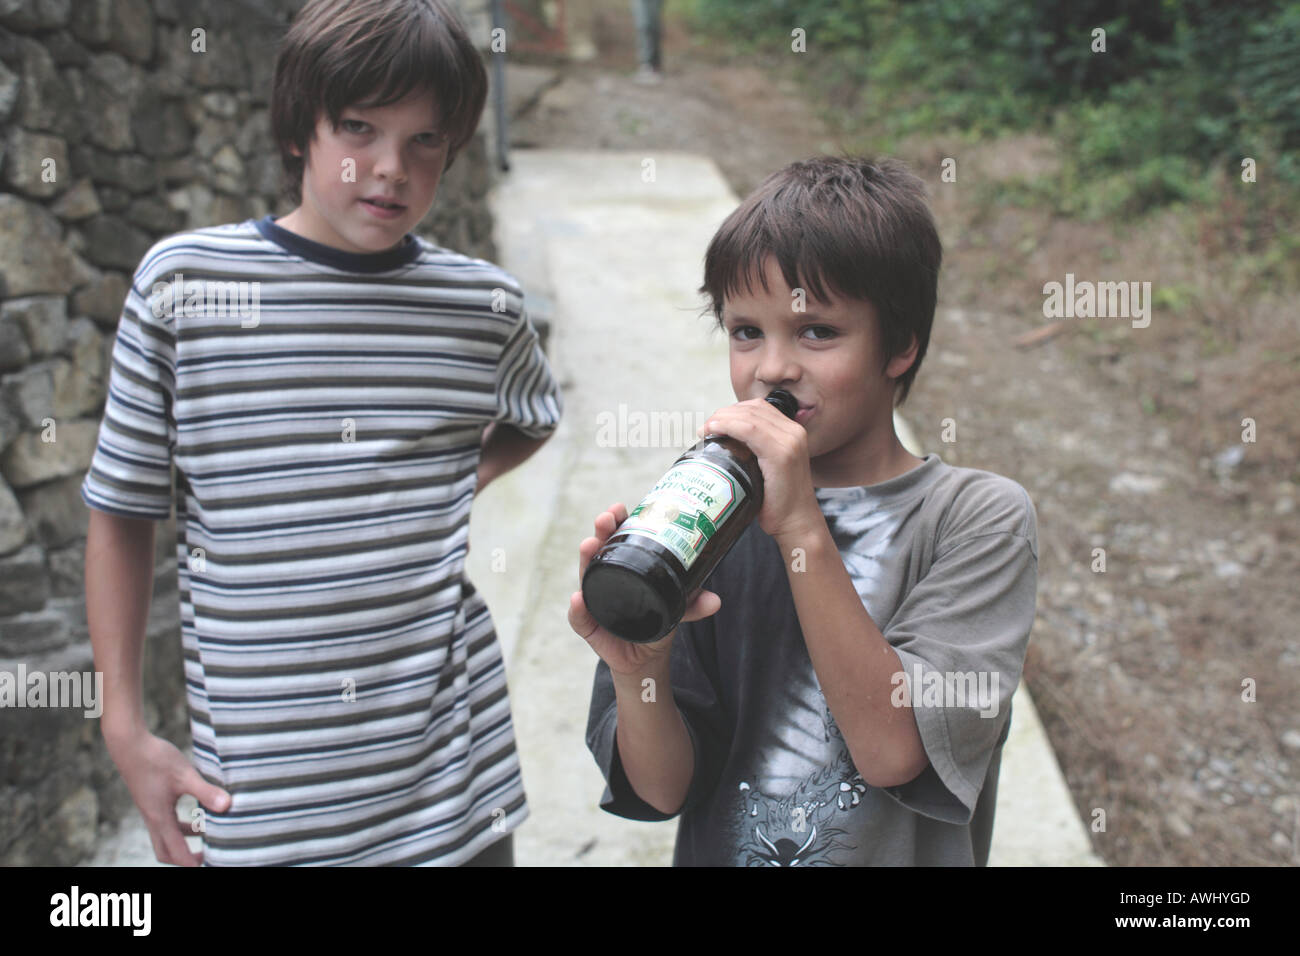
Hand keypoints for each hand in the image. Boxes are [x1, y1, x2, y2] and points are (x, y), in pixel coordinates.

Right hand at [102, 727, 231, 866]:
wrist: (129, 745)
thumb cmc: (156, 759)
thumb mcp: (185, 775)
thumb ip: (206, 791)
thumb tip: (228, 806)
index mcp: (160, 818)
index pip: (177, 852)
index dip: (193, 862)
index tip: (210, 864)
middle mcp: (153, 818)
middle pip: (166, 851)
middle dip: (185, 858)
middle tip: (208, 855)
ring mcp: (150, 810)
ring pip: (166, 836)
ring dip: (185, 839)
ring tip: (209, 832)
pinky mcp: (151, 800)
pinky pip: (166, 821)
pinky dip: (181, 824)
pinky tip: (197, 810)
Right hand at [570, 502, 721, 675]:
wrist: (645, 657)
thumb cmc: (656, 621)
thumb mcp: (677, 608)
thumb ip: (693, 604)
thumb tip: (715, 601)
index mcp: (624, 566)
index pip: (617, 539)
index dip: (616, 522)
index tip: (620, 509)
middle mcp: (605, 577)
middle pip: (598, 550)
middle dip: (600, 532)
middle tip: (605, 520)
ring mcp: (593, 599)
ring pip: (585, 576)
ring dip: (586, 559)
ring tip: (589, 545)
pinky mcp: (588, 625)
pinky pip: (579, 616)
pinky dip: (577, 608)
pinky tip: (578, 598)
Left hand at [696, 397, 821, 539]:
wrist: (796, 523)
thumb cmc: (778, 502)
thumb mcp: (767, 469)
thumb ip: (754, 452)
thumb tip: (723, 445)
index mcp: (792, 433)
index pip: (758, 409)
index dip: (732, 411)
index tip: (713, 424)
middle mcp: (794, 432)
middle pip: (752, 409)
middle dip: (723, 413)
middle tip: (705, 429)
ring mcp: (789, 442)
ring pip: (749, 416)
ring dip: (722, 418)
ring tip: (705, 431)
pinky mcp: (782, 454)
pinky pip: (750, 430)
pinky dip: (728, 426)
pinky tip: (714, 430)